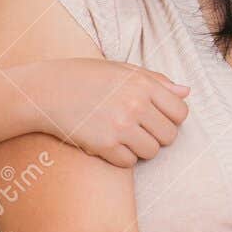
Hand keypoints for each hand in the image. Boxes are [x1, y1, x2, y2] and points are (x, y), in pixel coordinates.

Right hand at [25, 58, 189, 167]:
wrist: (44, 91)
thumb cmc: (85, 77)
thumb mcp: (122, 69)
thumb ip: (157, 80)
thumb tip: (187, 91)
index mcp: (143, 84)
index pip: (181, 112)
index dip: (171, 118)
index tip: (156, 118)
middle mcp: (135, 105)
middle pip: (169, 136)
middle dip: (157, 136)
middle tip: (137, 129)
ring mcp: (120, 126)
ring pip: (151, 152)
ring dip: (140, 148)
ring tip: (122, 135)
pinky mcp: (104, 145)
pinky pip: (129, 162)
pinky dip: (120, 157)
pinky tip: (107, 143)